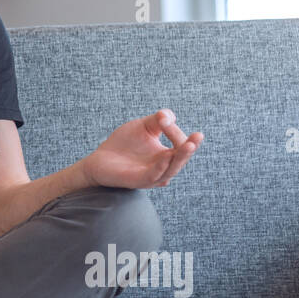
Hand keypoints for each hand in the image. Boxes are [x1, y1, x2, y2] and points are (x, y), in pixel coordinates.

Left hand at [81, 109, 202, 189]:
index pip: (179, 144)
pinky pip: (154, 176)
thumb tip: (167, 116)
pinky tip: (166, 155)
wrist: (100, 159)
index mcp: (167, 156)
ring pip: (171, 169)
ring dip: (181, 157)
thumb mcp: (144, 126)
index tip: (165, 119)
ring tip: (189, 145)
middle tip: (198, 136)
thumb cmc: (124, 143)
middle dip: (189, 149)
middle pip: (181, 160)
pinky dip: (161, 166)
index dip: (175, 131)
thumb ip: (158, 119)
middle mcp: (163, 168)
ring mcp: (151, 176)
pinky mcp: (138, 181)